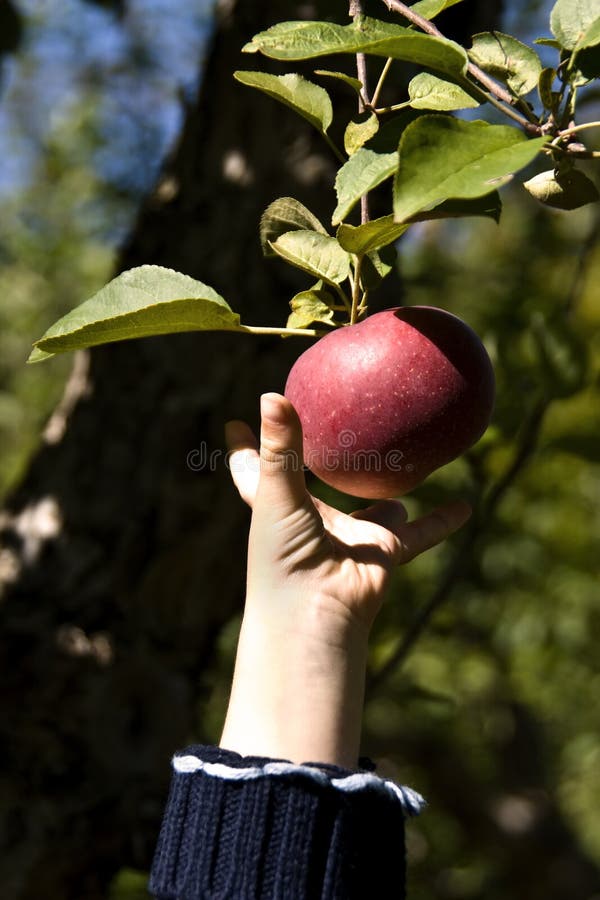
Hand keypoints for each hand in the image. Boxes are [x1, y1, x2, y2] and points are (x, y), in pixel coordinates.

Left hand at [219, 393, 469, 766]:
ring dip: (386, 496)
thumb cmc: (282, 555)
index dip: (246, 449)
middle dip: (320, 465)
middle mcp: (315, 521)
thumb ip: (277, 448)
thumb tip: (270, 395)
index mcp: (281, 507)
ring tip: (401, 465)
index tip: (236, 423)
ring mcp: (352, 537)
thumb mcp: (276, 495)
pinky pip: (420, 533)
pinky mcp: (384, 552)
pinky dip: (441, 521)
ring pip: (375, 509)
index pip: (256, 473)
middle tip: (332, 428)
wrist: (315, 614)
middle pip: (317, 488)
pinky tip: (465, 505)